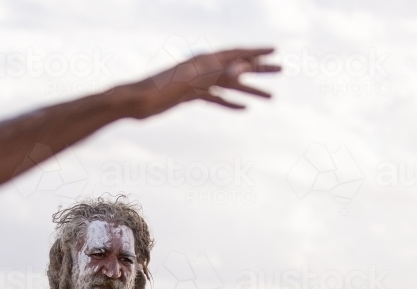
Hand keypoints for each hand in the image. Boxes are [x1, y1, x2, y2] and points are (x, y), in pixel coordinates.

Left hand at [127, 47, 279, 117]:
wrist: (135, 103)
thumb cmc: (159, 90)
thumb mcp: (191, 83)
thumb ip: (218, 74)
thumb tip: (243, 68)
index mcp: (204, 61)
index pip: (236, 53)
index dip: (256, 52)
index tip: (275, 51)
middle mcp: (203, 68)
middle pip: (237, 67)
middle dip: (260, 69)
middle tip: (281, 71)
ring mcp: (197, 82)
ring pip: (229, 85)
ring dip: (249, 89)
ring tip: (270, 97)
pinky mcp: (189, 95)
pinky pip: (215, 98)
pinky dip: (229, 102)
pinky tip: (243, 109)